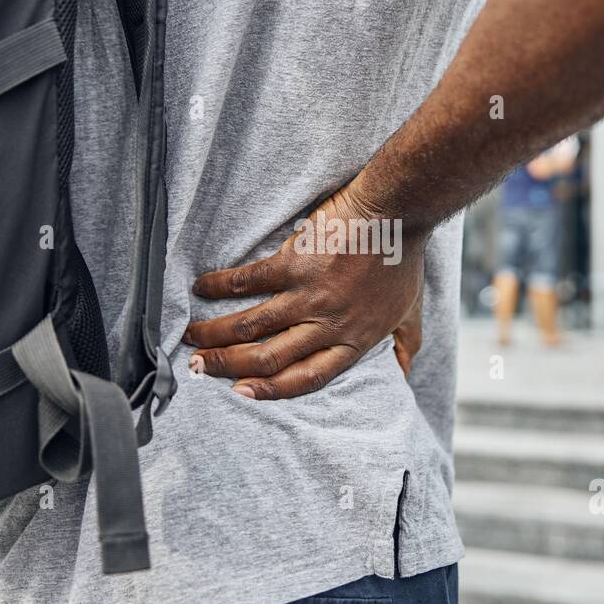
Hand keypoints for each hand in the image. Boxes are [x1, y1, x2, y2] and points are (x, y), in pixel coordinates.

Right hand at [184, 184, 426, 399]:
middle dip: (228, 366)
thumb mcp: (411, 312)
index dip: (271, 390)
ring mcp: (308, 295)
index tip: (242, 391)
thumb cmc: (403, 260)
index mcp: (353, 341)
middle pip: (270, 358)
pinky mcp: (294, 264)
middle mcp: (327, 325)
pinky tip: (200, 288)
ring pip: (252, 326)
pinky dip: (220, 286)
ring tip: (192, 336)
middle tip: (200, 367)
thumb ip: (406, 345)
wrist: (398, 212)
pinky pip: (248, 282)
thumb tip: (406, 373)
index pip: (307, 377)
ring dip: (216, 334)